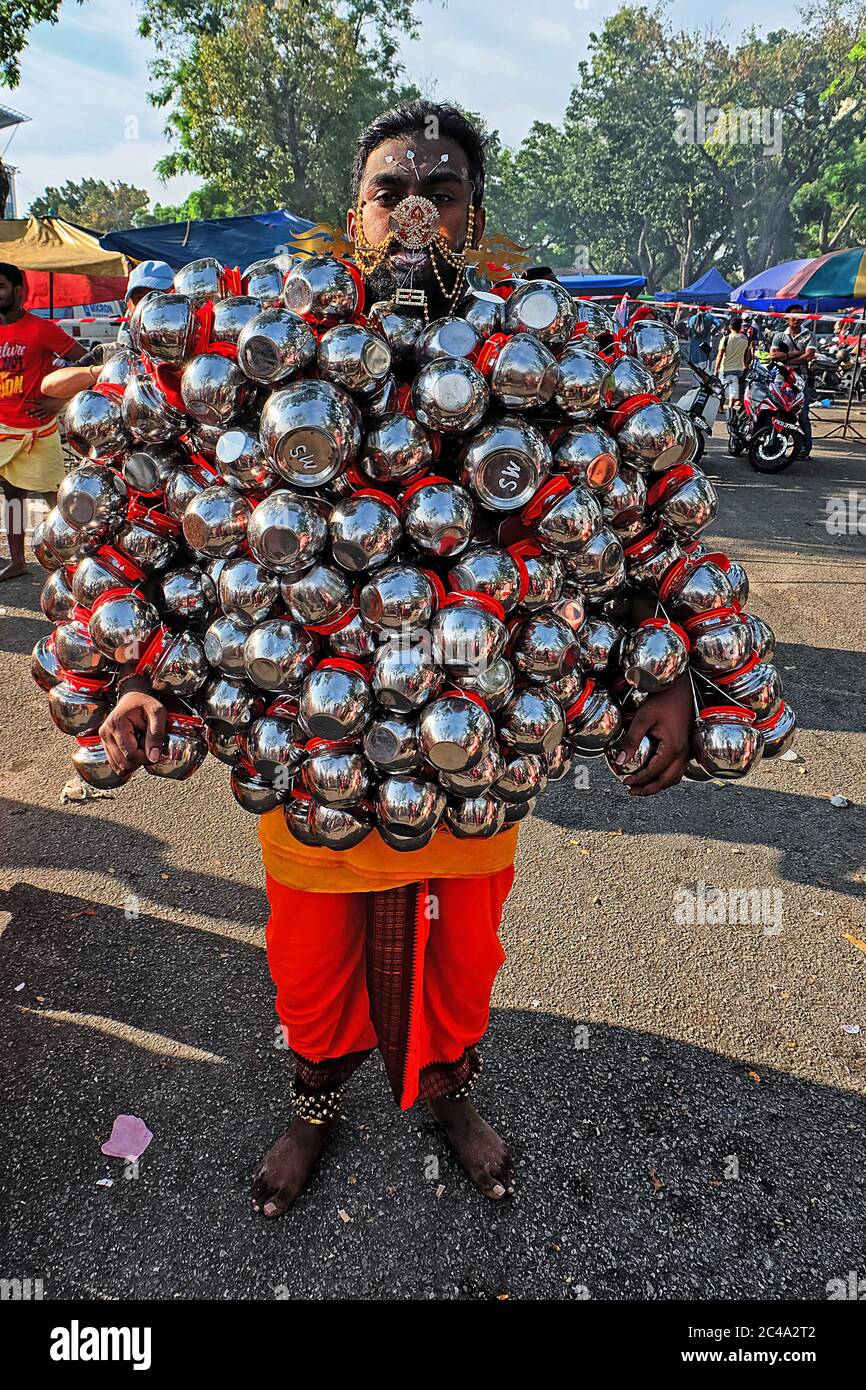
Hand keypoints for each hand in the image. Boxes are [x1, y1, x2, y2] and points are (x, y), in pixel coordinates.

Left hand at [26, 393, 61, 420]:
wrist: (62, 401)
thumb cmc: (56, 396)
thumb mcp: (48, 394)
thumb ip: (44, 395)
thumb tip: (40, 393)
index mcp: (42, 401)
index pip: (34, 400)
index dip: (29, 401)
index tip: (25, 401)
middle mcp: (43, 406)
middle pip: (35, 409)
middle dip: (30, 411)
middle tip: (25, 412)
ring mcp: (47, 410)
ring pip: (39, 413)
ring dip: (34, 415)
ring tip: (30, 416)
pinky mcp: (50, 412)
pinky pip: (45, 415)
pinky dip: (41, 417)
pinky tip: (38, 418)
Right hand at [99, 690, 166, 773]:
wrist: (133, 697)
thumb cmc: (146, 703)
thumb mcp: (158, 713)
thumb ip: (157, 734)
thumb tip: (154, 758)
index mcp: (116, 723)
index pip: (131, 754)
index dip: (146, 757)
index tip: (156, 750)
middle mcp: (105, 732)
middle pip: (124, 763)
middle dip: (140, 760)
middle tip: (149, 746)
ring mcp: (103, 739)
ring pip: (119, 766)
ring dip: (135, 761)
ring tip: (141, 745)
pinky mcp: (105, 744)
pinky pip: (116, 764)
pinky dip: (128, 761)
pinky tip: (135, 748)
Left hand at [615, 676, 693, 796]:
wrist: (682, 688)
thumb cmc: (663, 700)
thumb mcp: (643, 718)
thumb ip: (631, 740)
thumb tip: (620, 760)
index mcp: (673, 748)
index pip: (654, 772)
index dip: (639, 780)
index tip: (625, 782)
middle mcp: (683, 752)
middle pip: (667, 780)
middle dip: (649, 789)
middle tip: (632, 791)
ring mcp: (687, 750)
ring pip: (675, 777)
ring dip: (659, 785)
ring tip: (643, 787)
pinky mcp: (687, 746)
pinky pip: (679, 769)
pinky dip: (667, 776)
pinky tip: (656, 774)